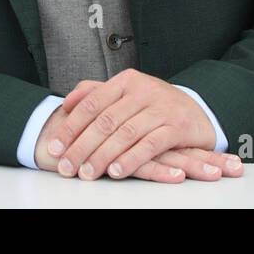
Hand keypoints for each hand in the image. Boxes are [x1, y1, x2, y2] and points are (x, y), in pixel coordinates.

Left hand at [44, 69, 219, 179]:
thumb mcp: (128, 93)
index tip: (55, 146)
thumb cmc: (156, 105)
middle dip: (82, 146)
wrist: (199, 110)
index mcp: (127, 81)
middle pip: (106, 120)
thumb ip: (98, 94)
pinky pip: (150, 145)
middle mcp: (143, 90)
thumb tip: (67, 103)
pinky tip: (116, 172)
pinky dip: (131, 159)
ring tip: (87, 173)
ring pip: (125, 133)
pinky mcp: (177, 126)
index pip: (92, 103)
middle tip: (66, 166)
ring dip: (103, 156)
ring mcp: (161, 107)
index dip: (71, 126)